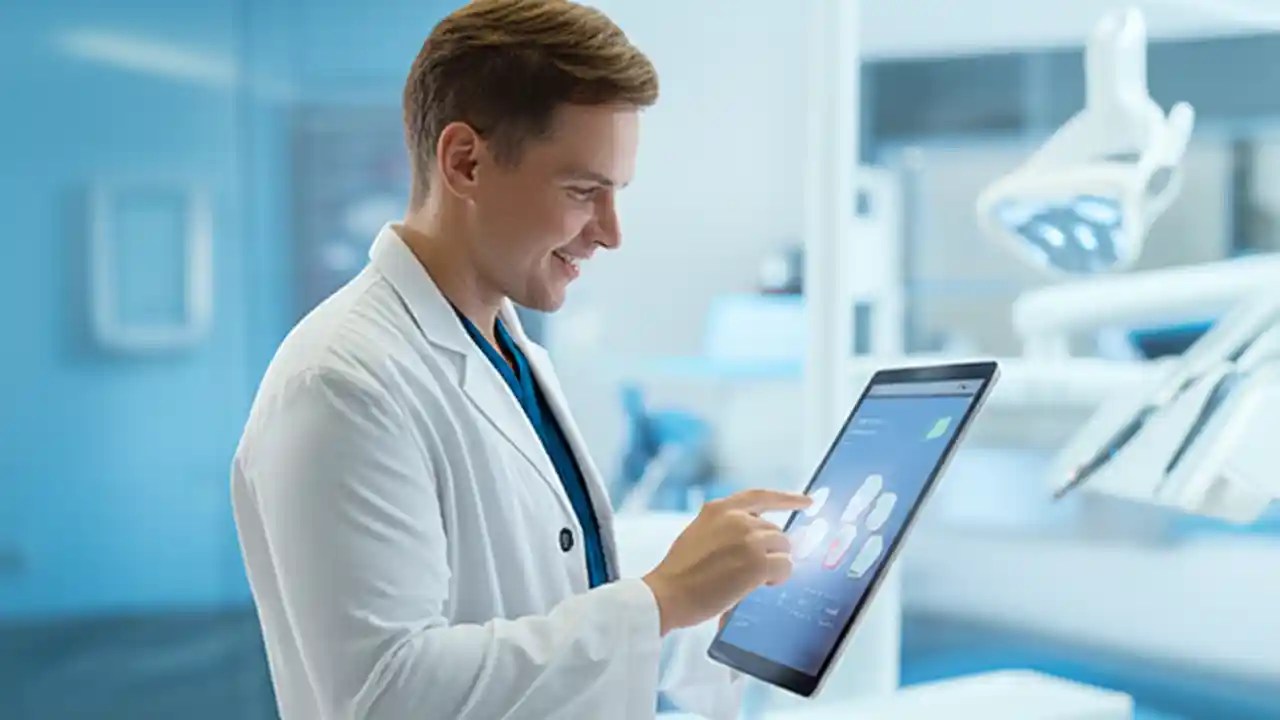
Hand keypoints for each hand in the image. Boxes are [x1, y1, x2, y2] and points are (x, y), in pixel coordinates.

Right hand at [642, 489, 810, 635]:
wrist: (667, 594)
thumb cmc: (680, 573)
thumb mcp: (699, 535)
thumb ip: (726, 530)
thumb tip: (757, 541)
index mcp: (719, 509)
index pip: (761, 496)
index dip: (787, 499)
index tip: (807, 501)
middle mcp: (736, 518)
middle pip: (776, 531)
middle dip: (771, 551)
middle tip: (755, 572)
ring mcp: (748, 539)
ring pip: (784, 549)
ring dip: (774, 565)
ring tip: (751, 581)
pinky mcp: (757, 563)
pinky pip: (785, 568)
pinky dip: (777, 579)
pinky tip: (760, 586)